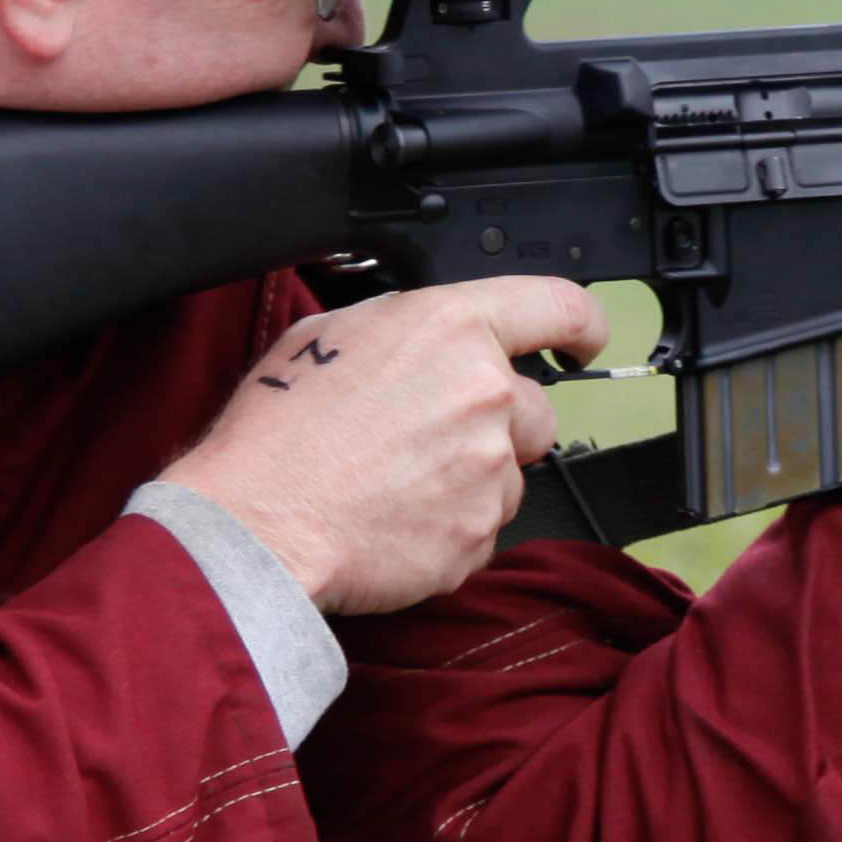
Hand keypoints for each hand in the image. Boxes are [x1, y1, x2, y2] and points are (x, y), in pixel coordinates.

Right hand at [164, 278, 605, 615]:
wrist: (257, 524)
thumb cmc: (277, 434)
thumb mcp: (327, 335)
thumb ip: (402, 326)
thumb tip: (427, 335)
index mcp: (451, 329)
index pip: (559, 307)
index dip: (582, 323)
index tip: (584, 339)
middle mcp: (485, 394)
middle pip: (536, 409)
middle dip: (498, 424)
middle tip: (428, 439)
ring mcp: (488, 470)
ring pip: (509, 473)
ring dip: (470, 479)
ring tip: (395, 483)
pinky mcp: (479, 535)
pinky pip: (483, 528)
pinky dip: (449, 526)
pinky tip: (394, 518)